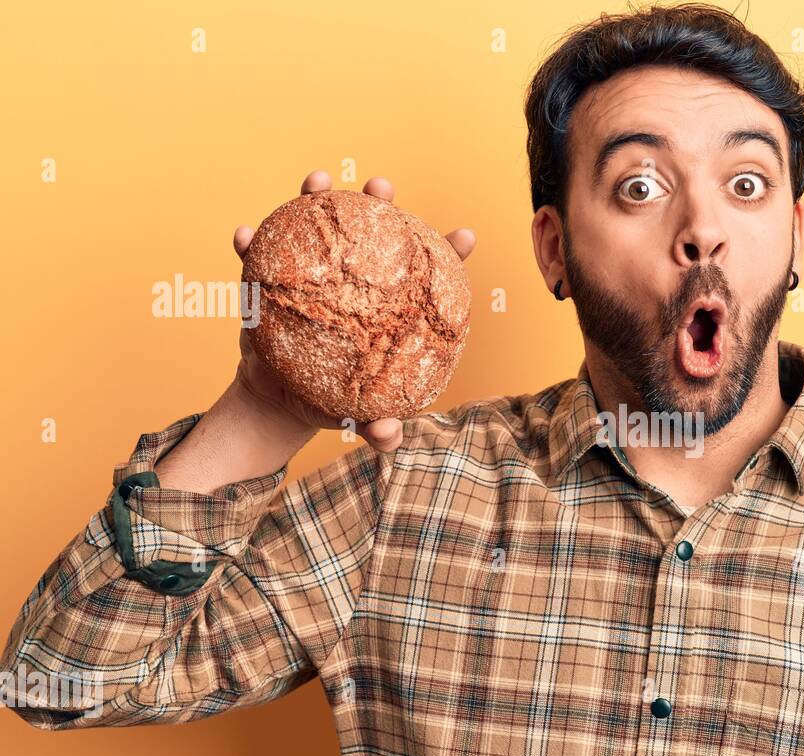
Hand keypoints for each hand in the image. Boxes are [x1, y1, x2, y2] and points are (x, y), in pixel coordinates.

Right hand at [231, 169, 475, 452]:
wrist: (282, 401)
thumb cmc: (335, 402)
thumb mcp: (359, 417)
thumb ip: (377, 428)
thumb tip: (386, 434)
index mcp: (389, 305)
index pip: (427, 273)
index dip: (449, 252)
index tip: (465, 236)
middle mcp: (355, 278)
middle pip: (373, 229)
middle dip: (380, 199)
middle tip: (381, 187)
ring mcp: (314, 273)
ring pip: (316, 225)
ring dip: (315, 195)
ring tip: (317, 179)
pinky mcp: (271, 279)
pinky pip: (256, 255)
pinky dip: (249, 242)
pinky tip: (243, 234)